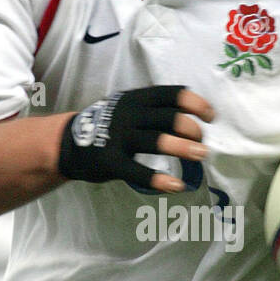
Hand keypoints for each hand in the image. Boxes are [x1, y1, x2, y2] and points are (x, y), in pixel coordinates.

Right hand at [58, 86, 213, 192]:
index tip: (211, 117)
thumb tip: (196, 121)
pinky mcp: (111, 162)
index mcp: (137, 98)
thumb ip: (156, 110)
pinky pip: (138, 172)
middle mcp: (129, 114)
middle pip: (168, 117)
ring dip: (184, 149)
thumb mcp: (130, 107)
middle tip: (202, 142)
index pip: (172, 94)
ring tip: (201, 156)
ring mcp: (118, 137)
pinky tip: (178, 186)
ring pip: (157, 141)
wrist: (69, 143)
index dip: (196, 103)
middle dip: (192, 129)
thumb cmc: (111, 126)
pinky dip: (160, 180)